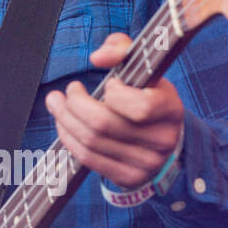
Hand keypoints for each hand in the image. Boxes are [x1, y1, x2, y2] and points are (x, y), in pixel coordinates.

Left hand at [45, 32, 183, 188]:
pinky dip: (69, 138)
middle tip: (68, 91)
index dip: (116, 94)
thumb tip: (98, 56)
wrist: (163, 137)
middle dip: (75, 104)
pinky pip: (88, 158)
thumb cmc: (148, 95)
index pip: (141, 107)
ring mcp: (145, 163)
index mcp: (170, 110)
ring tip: (56, 103)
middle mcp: (161, 140)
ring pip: (91, 141)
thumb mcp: (143, 67)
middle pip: (104, 124)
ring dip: (65, 119)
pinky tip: (63, 123)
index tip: (109, 84)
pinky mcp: (128, 178)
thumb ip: (121, 49)